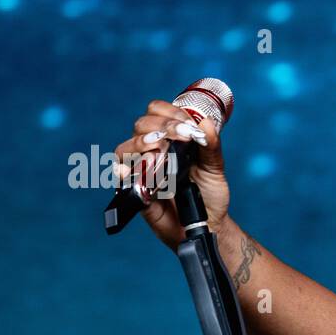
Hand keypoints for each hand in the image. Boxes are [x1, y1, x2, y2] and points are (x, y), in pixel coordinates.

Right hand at [113, 99, 229, 248]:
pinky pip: (121, 178)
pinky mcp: (136, 190)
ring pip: (125, 149)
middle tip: (181, 137)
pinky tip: (131, 171)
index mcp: (170, 138)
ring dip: (141, 145)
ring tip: (160, 151)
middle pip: (140, 126)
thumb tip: (205, 121)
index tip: (188, 126)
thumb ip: (211, 145)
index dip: (169, 113)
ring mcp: (142, 170)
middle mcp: (152, 150)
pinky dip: (123, 172)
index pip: (157, 112)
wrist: (207, 222)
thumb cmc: (209, 193)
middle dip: (160, 127)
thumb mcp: (215, 167)